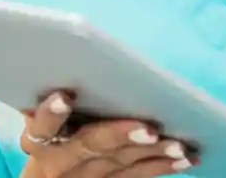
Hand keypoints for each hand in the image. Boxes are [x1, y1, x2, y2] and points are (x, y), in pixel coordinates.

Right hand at [21, 92, 197, 177]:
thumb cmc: (50, 133)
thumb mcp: (40, 121)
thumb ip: (50, 100)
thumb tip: (71, 59)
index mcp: (40, 140)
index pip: (42, 127)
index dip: (51, 114)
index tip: (64, 97)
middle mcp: (61, 161)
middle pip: (90, 145)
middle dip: (119, 136)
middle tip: (147, 128)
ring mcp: (86, 176)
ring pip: (121, 163)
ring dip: (152, 153)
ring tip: (178, 143)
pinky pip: (138, 176)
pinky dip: (163, 166)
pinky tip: (185, 158)